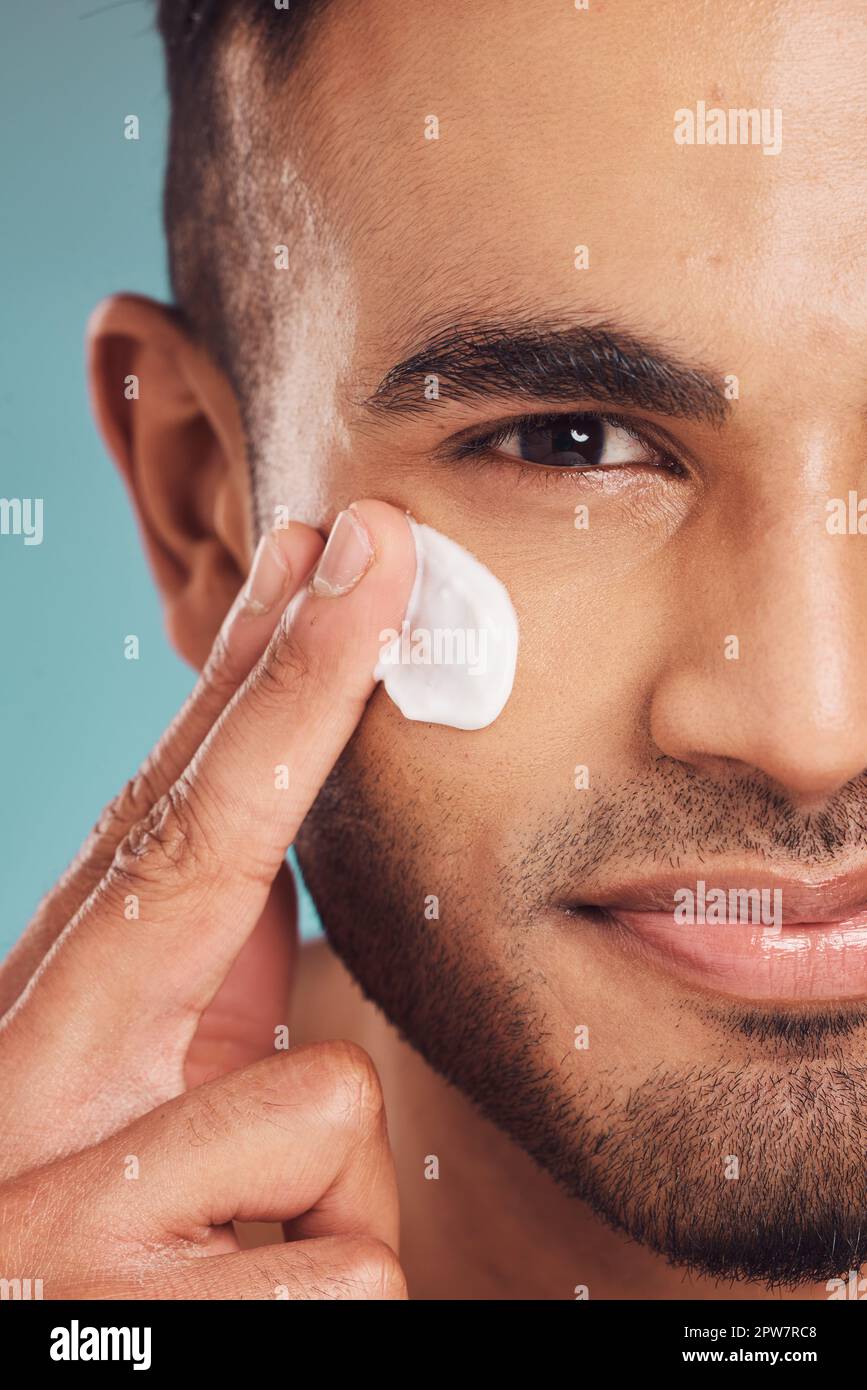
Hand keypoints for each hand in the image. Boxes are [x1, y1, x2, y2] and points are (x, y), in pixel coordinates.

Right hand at [0, 500, 415, 1298]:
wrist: (12, 1355)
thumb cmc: (94, 1242)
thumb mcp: (137, 1116)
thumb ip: (210, 1006)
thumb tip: (292, 876)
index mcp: (63, 1021)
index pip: (179, 819)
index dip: (260, 679)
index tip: (330, 547)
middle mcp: (37, 1075)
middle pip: (197, 833)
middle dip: (298, 673)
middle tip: (366, 534)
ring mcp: (73, 1202)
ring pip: (328, 1107)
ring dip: (323, 1194)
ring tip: (228, 1257)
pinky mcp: (140, 1317)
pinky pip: (349, 1264)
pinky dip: (322, 1293)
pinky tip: (231, 1319)